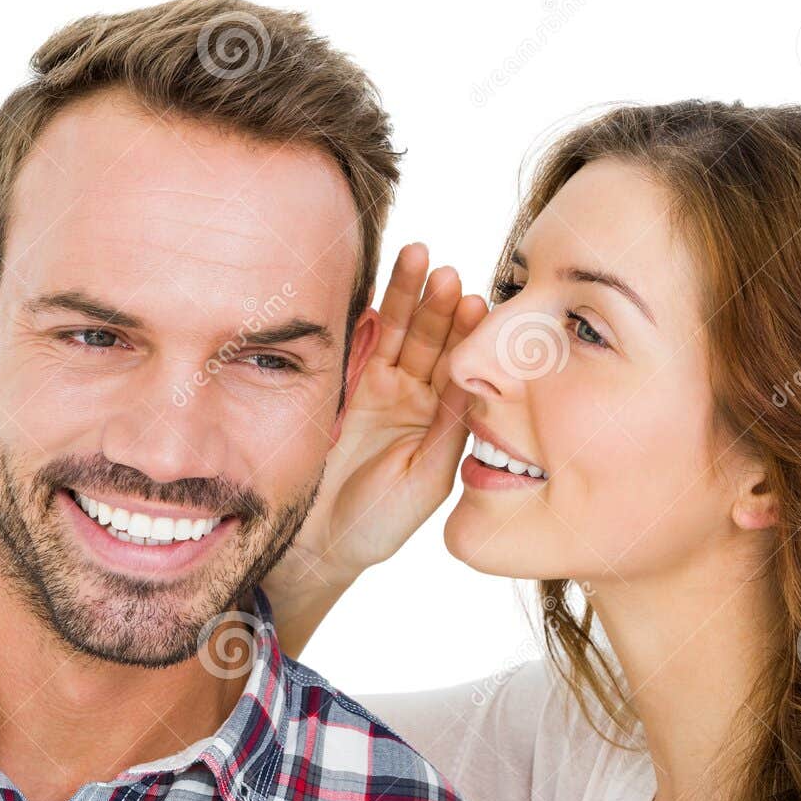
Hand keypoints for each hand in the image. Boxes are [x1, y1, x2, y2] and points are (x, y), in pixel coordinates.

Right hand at [264, 244, 485, 651]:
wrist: (322, 542)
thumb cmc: (381, 521)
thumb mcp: (426, 477)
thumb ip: (448, 430)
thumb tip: (474, 382)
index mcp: (446, 419)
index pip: (463, 365)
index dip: (470, 334)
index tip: (478, 304)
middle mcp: (417, 397)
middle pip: (433, 338)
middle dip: (440, 304)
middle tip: (448, 272)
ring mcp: (381, 389)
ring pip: (398, 333)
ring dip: (408, 296)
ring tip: (417, 257)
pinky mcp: (345, 389)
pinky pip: (359, 345)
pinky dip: (368, 316)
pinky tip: (378, 288)